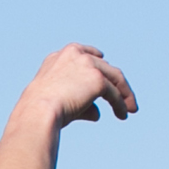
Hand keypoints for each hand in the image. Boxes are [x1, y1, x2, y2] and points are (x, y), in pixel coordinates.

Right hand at [22, 43, 136, 126]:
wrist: (38, 112)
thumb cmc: (40, 111)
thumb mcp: (59, 101)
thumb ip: (81, 103)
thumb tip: (97, 114)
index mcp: (59, 56)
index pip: (86, 53)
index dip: (98, 61)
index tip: (106, 71)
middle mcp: (74, 55)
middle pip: (104, 66)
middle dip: (115, 83)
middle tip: (124, 98)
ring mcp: (87, 65)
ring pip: (114, 77)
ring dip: (124, 93)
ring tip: (130, 108)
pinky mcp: (97, 79)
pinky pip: (114, 93)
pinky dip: (120, 104)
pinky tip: (122, 115)